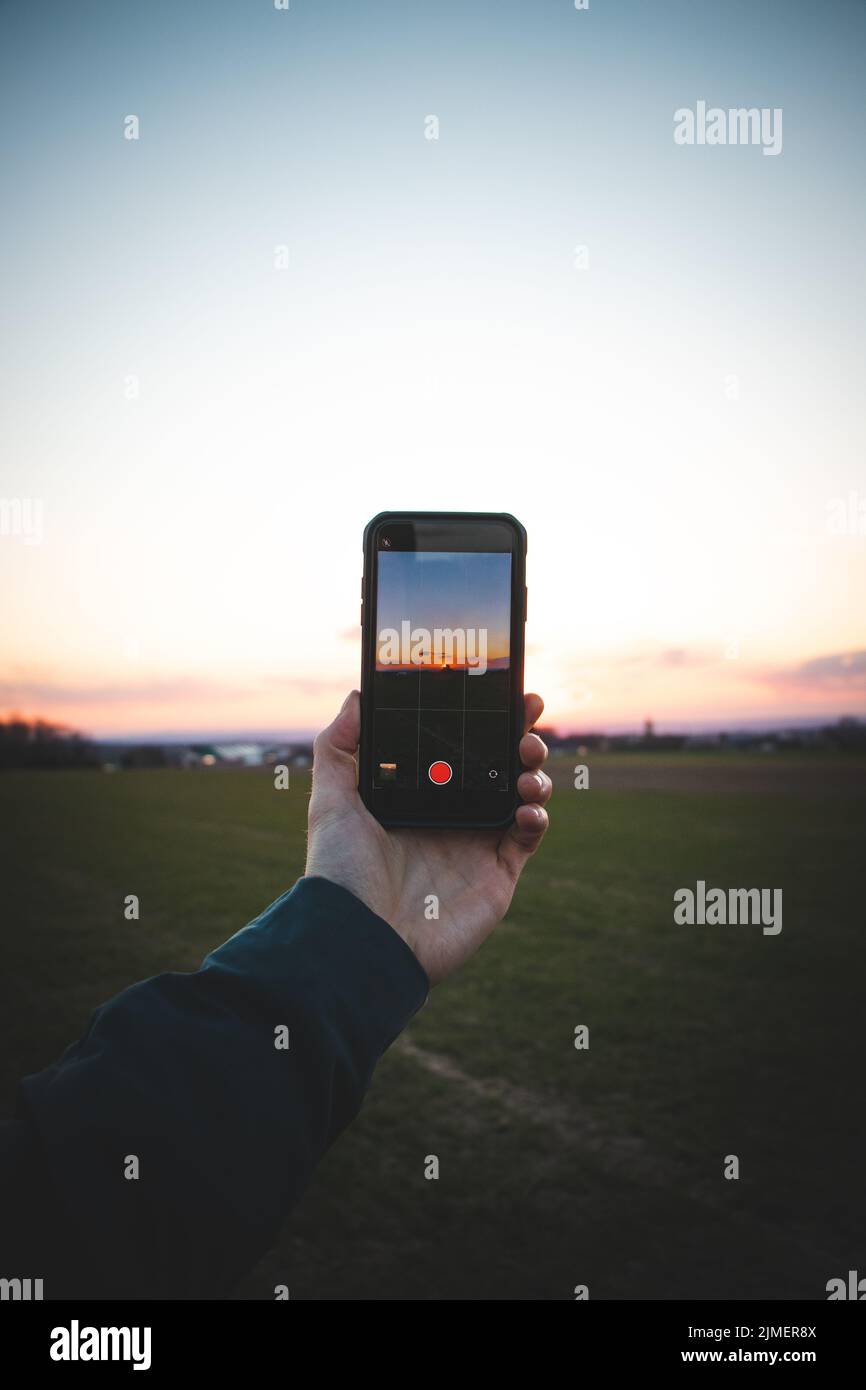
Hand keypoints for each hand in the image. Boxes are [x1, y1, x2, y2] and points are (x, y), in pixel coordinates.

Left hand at [305, 691, 551, 984]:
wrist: (361, 938)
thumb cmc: (340, 872)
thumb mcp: (330, 801)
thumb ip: (339, 747)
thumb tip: (356, 695)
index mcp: (417, 795)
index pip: (458, 747)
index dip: (482, 719)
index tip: (500, 689)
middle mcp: (451, 816)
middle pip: (498, 764)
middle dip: (520, 734)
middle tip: (529, 711)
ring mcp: (476, 844)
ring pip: (523, 794)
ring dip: (535, 770)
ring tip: (527, 760)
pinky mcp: (496, 874)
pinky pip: (528, 837)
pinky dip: (536, 815)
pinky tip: (526, 805)